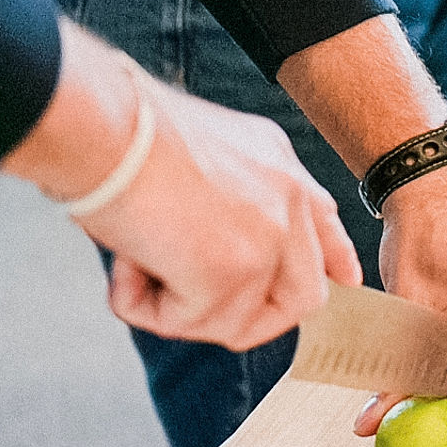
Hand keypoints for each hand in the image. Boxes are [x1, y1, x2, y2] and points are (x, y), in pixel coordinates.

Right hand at [5, 26, 363, 349]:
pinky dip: (142, 305)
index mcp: (278, 163)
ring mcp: (269, 237)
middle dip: (250, 319)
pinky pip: (187, 323)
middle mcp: (288, 199)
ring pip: (236, 322)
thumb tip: (201, 249)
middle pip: (304, 297)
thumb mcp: (193, 157)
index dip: (334, 259)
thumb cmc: (122, 132)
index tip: (345, 280)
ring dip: (175, 309)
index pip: (325, 222)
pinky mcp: (233, 271)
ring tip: (136, 262)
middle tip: (190, 312)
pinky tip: (127, 263)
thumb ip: (223, 199)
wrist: (100, 123)